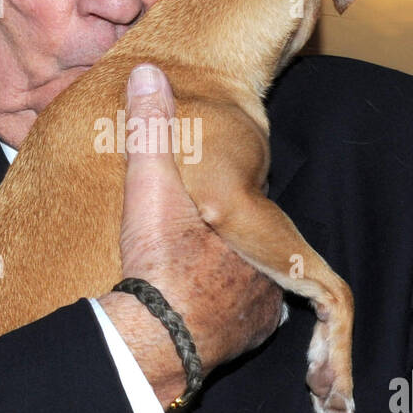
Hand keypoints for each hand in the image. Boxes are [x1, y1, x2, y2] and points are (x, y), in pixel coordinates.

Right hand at [98, 63, 283, 407]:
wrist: (155, 338)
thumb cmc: (158, 262)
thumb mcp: (148, 187)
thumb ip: (150, 130)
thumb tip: (148, 72)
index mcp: (248, 223)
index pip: (245, 204)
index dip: (219, 205)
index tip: (196, 210)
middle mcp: (264, 263)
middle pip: (248, 242)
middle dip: (225, 241)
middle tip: (187, 245)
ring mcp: (261, 305)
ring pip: (248, 281)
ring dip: (225, 279)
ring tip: (188, 278)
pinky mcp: (250, 339)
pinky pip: (243, 320)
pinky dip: (224, 314)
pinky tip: (195, 309)